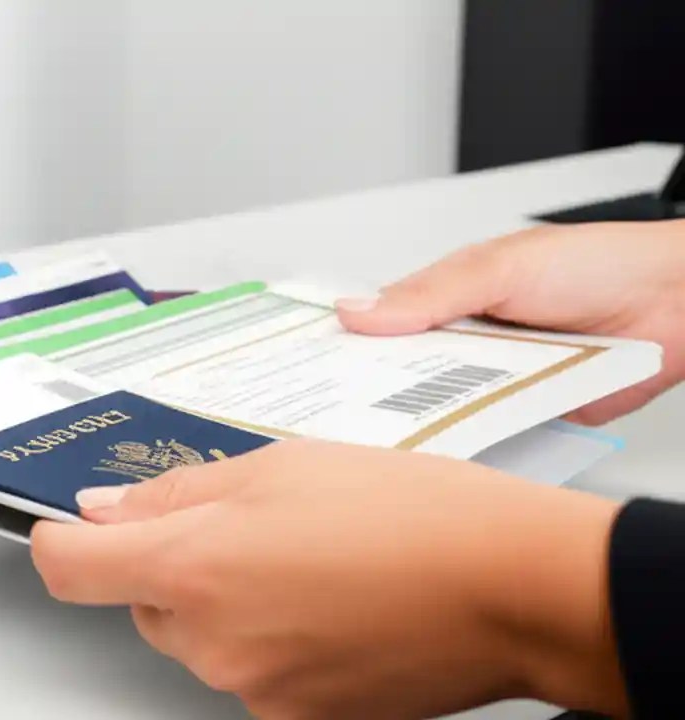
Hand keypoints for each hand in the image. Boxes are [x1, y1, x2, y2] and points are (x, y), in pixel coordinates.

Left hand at [32, 440, 626, 718]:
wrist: (512, 587)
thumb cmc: (409, 512)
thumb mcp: (278, 465)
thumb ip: (176, 493)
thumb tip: (104, 511)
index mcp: (191, 567)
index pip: (68, 569)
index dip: (58, 541)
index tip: (71, 527)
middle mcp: (209, 642)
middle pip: (144, 601)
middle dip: (175, 564)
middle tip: (249, 526)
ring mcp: (254, 689)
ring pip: (200, 638)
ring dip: (228, 602)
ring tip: (310, 562)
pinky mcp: (297, 718)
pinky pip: (253, 671)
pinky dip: (273, 639)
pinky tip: (333, 604)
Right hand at [336, 221, 684, 423]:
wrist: (681, 304)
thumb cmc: (600, 265)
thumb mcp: (501, 267)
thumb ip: (429, 294)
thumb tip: (355, 311)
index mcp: (449, 297)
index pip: (381, 326)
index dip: (345, 347)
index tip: (304, 371)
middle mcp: (468, 342)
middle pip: (405, 375)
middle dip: (374, 395)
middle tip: (332, 420)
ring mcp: (498, 380)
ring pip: (444, 409)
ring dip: (422, 422)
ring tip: (378, 446)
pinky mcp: (531, 415)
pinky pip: (491, 435)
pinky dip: (472, 445)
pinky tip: (443, 459)